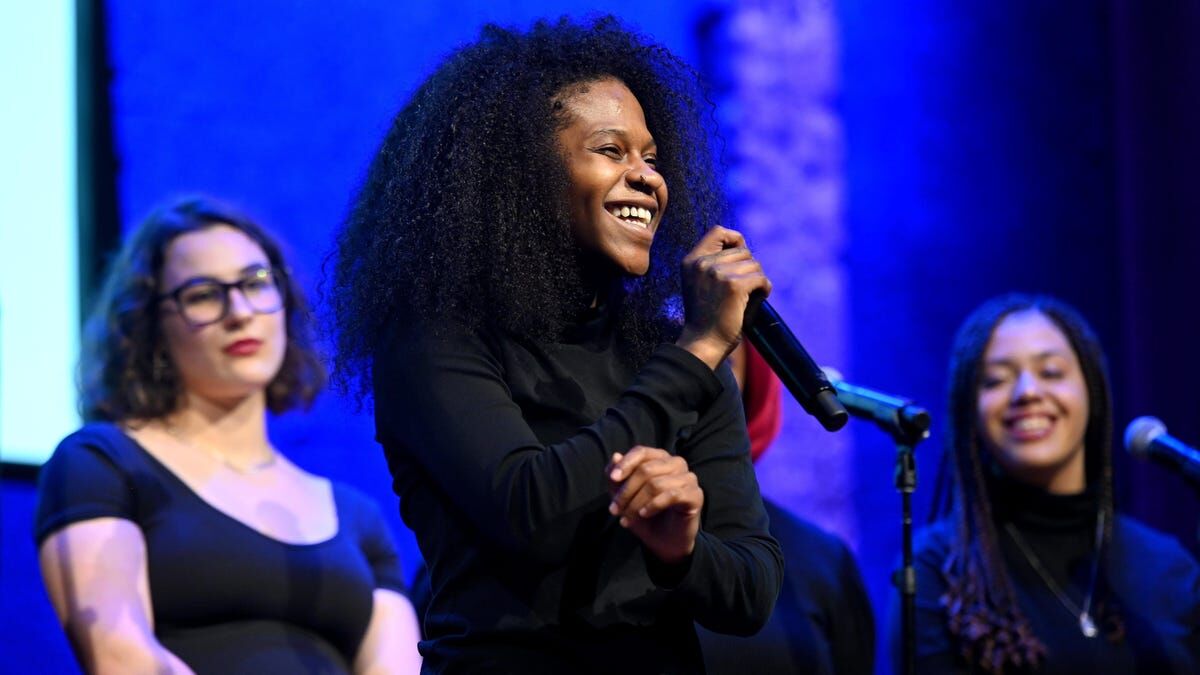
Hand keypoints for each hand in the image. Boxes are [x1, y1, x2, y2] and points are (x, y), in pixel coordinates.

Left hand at [606, 446, 702, 564]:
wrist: (664, 541)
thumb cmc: (645, 514)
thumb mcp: (624, 496)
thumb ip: (617, 477)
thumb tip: (615, 457)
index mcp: (660, 458)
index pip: (641, 452)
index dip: (626, 464)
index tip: (613, 479)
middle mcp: (676, 463)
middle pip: (646, 469)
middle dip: (626, 491)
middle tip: (615, 510)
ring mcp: (689, 478)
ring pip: (656, 484)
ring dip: (636, 503)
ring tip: (626, 518)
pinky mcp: (695, 495)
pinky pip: (672, 495)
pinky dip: (653, 505)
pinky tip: (644, 514)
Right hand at [676, 226, 771, 369]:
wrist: (703, 343)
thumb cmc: (706, 317)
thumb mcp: (701, 284)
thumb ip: (714, 264)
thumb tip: (744, 247)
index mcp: (691, 261)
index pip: (718, 231)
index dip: (735, 239)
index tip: (741, 256)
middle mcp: (702, 263)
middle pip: (742, 250)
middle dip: (749, 268)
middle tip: (746, 288)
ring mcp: (717, 272)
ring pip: (754, 264)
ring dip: (757, 280)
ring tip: (749, 296)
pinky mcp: (733, 285)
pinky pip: (760, 279)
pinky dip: (764, 289)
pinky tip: (758, 298)